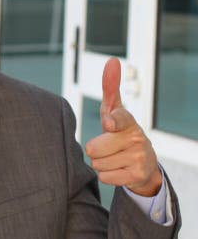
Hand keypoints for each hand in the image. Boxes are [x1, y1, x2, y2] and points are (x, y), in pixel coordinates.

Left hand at [85, 58, 161, 196]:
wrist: (143, 164)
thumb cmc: (120, 132)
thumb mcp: (114, 110)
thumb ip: (110, 87)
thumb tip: (112, 61)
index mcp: (128, 121)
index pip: (119, 118)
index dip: (112, 120)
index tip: (109, 121)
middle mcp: (137, 137)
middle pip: (93, 148)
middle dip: (95, 150)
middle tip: (107, 148)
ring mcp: (139, 157)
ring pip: (97, 164)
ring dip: (101, 163)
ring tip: (114, 158)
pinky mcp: (137, 175)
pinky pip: (104, 177)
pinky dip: (107, 176)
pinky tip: (119, 170)